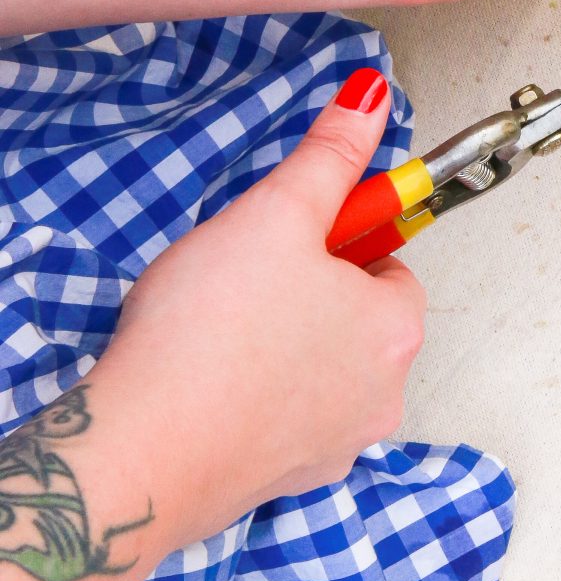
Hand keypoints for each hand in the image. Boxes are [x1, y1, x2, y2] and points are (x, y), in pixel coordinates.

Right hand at [89, 69, 420, 551]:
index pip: (388, 262)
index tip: (289, 238)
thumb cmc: (209, 331)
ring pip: (317, 371)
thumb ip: (329, 154)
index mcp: (396, 328)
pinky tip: (206, 382)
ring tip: (216, 331)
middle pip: (356, 319)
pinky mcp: (284, 482)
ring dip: (280, 347)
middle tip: (245, 281)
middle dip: (306, 294)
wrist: (143, 450)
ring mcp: (335, 446)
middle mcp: (383, 395)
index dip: (335, 240)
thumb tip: (370, 97)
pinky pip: (279, 422)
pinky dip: (252, 399)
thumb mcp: (276, 212)